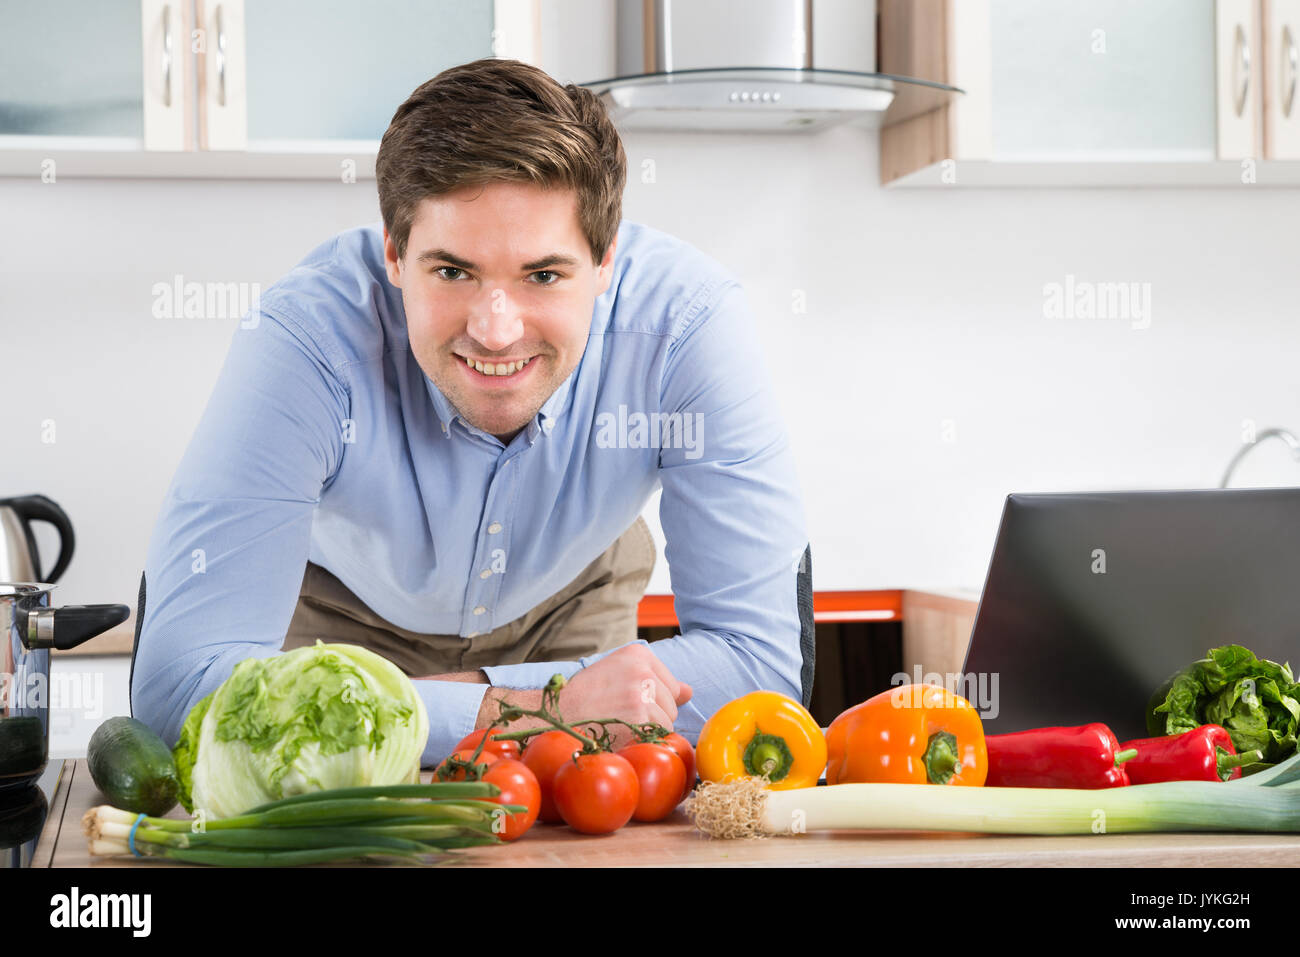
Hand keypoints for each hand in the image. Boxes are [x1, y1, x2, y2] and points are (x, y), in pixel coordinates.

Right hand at [558, 644, 692, 749]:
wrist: (558, 713)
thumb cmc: (586, 695)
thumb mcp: (618, 673)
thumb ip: (654, 679)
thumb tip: (690, 692)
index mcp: (639, 654)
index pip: (672, 685)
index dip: (652, 700)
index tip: (627, 700)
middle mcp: (643, 670)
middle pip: (672, 705)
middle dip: (653, 716)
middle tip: (621, 714)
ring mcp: (643, 694)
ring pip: (667, 722)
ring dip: (648, 731)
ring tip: (619, 723)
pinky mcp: (640, 718)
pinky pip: (657, 736)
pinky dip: (642, 741)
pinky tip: (621, 733)